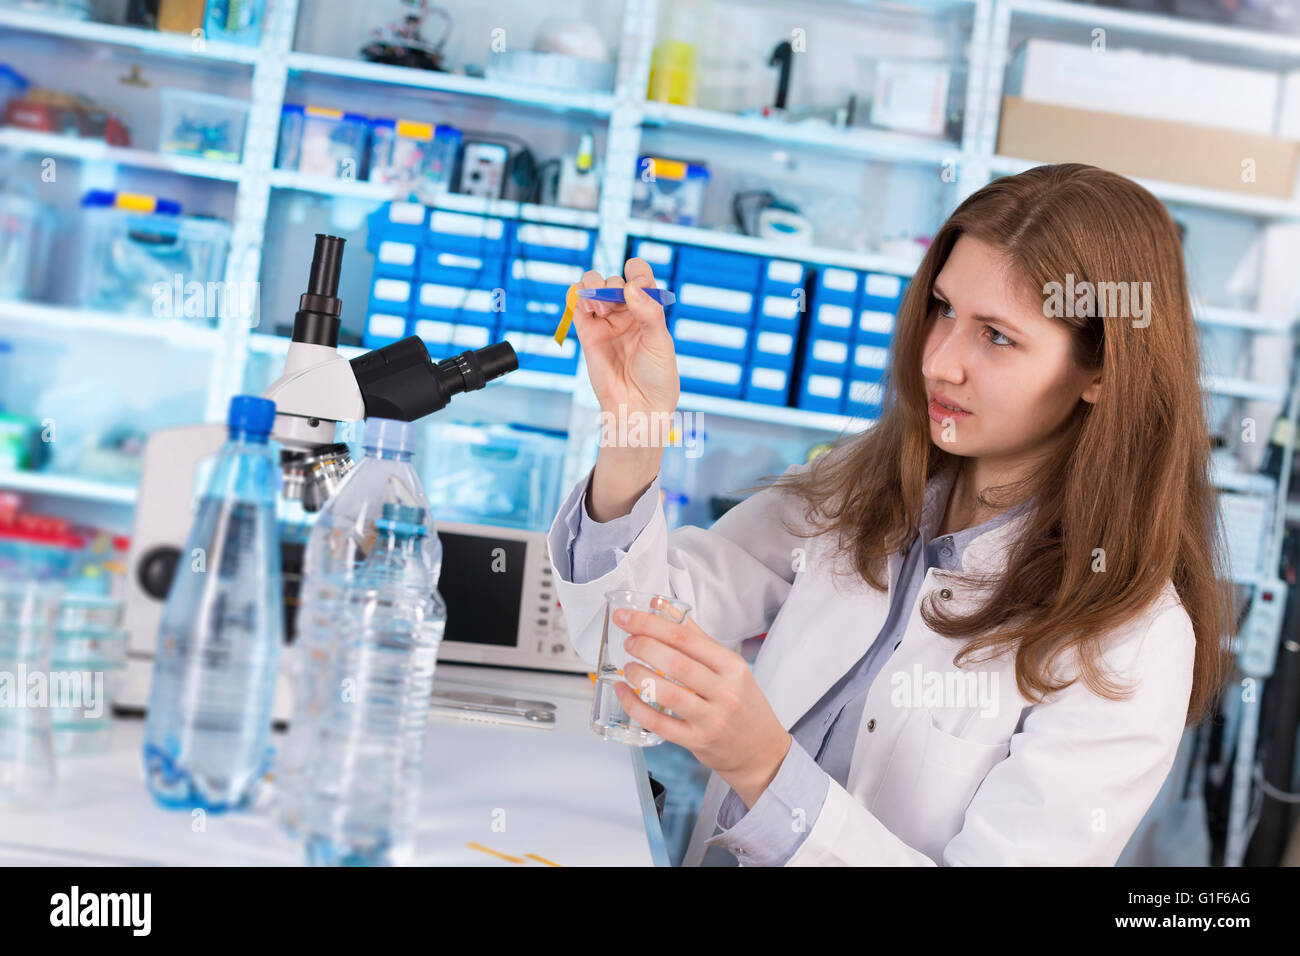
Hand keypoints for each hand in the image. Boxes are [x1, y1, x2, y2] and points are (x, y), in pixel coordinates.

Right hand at [570, 257, 679, 418]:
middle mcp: (627, 313)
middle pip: (614, 281)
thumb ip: (648, 312)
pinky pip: (577, 304)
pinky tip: (585, 304)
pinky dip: (577, 295)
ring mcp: (606, 322)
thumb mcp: (660, 342)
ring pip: (593, 286)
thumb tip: (631, 286)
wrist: (638, 408)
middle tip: (614, 306)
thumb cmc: (657, 378)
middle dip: (613, 287)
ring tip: (599, 307)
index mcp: (649, 310)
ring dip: (593, 286)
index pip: (640, 276)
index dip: (636, 272)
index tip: (636, 286)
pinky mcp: (587, 333)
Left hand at [612, 604, 792, 808]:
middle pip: (676, 662)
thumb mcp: (729, 667)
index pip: (686, 637)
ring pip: (668, 693)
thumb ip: (694, 636)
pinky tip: (624, 693)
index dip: (651, 624)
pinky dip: (635, 706)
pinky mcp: (697, 741)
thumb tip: (660, 606)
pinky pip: (659, 723)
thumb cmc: (743, 703)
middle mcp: (725, 691)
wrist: (762, 751)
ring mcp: (711, 719)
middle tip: (628, 641)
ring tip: (628, 667)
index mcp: (732, 666)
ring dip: (640, 676)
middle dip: (644, 646)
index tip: (627, 617)